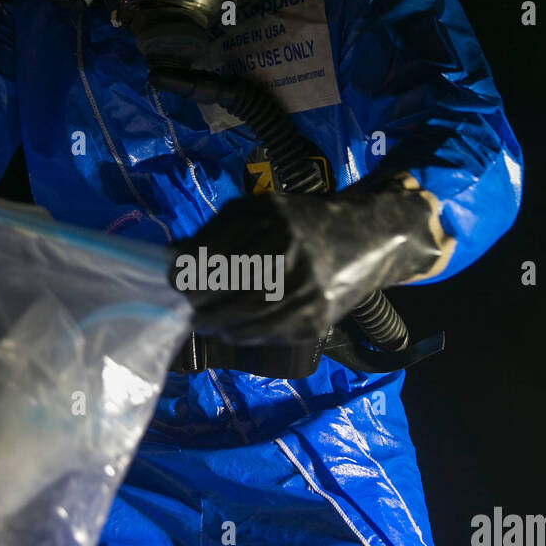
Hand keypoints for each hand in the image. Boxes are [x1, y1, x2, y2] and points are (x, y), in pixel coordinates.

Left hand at [169, 177, 453, 344]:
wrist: (371, 238)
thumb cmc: (306, 220)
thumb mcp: (263, 209)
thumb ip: (219, 231)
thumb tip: (176, 259)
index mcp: (270, 221)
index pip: (209, 259)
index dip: (184, 275)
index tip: (174, 280)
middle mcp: (289, 255)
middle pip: (222, 295)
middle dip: (198, 306)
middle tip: (189, 309)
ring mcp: (305, 292)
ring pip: (242, 322)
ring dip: (217, 325)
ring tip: (207, 321)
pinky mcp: (316, 320)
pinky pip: (267, 336)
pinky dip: (243, 335)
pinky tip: (236, 328)